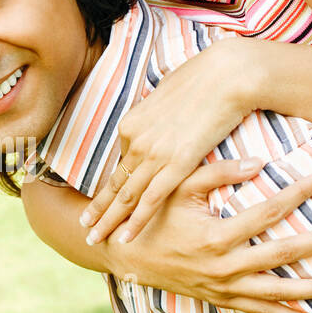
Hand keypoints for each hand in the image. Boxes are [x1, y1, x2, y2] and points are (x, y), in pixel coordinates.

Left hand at [80, 37, 249, 243]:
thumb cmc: (206, 78)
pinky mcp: (176, 164)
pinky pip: (150, 200)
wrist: (227, 74)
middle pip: (114, 181)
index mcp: (133, 123)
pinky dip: (136, 221)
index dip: (115, 183)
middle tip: (84, 226)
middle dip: (97, 207)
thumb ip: (160, 117)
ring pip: (125, 196)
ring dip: (108, 220)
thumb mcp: (170, 96)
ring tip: (93, 238)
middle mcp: (136, 139)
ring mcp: (154, 154)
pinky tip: (125, 237)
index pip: (123, 160)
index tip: (106, 198)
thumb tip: (163, 124)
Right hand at [105, 157, 311, 312]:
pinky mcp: (221, 300)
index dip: (297, 195)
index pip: (267, 213)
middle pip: (283, 255)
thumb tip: (260, 163)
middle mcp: (223, 268)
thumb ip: (218, 172)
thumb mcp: (179, 187)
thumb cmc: (153, 216)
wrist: (126, 256)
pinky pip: (260, 312)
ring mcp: (223, 288)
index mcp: (215, 237)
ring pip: (277, 292)